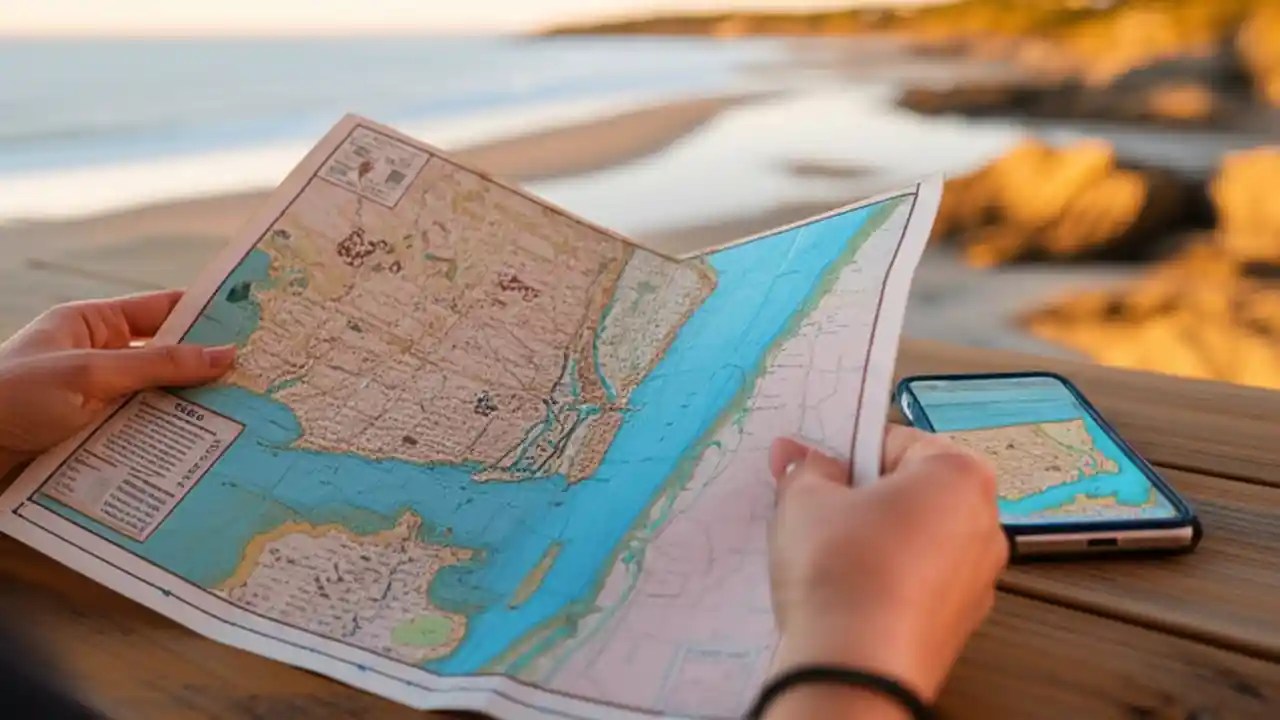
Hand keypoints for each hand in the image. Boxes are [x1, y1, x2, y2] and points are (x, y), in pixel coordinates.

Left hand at [0, 291, 234, 476]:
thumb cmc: (11, 397)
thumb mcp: (90, 374)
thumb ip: (159, 365)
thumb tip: (225, 354)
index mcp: (91, 323)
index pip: (162, 310)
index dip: (207, 314)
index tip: (254, 324)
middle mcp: (96, 356)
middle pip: (165, 359)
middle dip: (206, 371)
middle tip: (259, 380)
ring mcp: (94, 398)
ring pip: (157, 399)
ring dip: (189, 411)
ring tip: (241, 420)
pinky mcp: (91, 435)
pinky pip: (140, 431)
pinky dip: (166, 439)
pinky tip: (198, 451)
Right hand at [764, 426, 1006, 715]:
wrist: (855, 668)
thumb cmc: (842, 570)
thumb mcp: (806, 500)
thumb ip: (806, 470)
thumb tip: (800, 458)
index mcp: (960, 474)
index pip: (895, 440)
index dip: (845, 452)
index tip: (813, 467)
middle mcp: (984, 522)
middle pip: (913, 490)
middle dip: (863, 496)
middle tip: (815, 508)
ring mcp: (978, 577)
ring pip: (918, 538)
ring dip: (876, 538)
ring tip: (827, 554)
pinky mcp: (960, 622)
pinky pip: (919, 582)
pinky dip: (888, 579)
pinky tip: (848, 592)